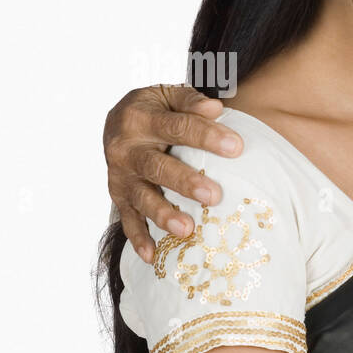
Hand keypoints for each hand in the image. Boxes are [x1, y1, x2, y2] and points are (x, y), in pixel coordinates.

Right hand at [103, 83, 244, 262]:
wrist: (116, 121)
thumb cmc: (155, 110)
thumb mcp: (168, 95)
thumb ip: (190, 101)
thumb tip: (216, 108)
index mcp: (139, 118)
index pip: (177, 127)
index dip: (206, 136)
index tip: (236, 147)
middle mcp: (125, 148)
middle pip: (157, 167)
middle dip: (186, 182)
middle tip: (214, 196)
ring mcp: (121, 176)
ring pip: (141, 197)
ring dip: (163, 214)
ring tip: (187, 229)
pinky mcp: (119, 196)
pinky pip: (127, 220)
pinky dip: (138, 238)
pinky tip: (153, 256)